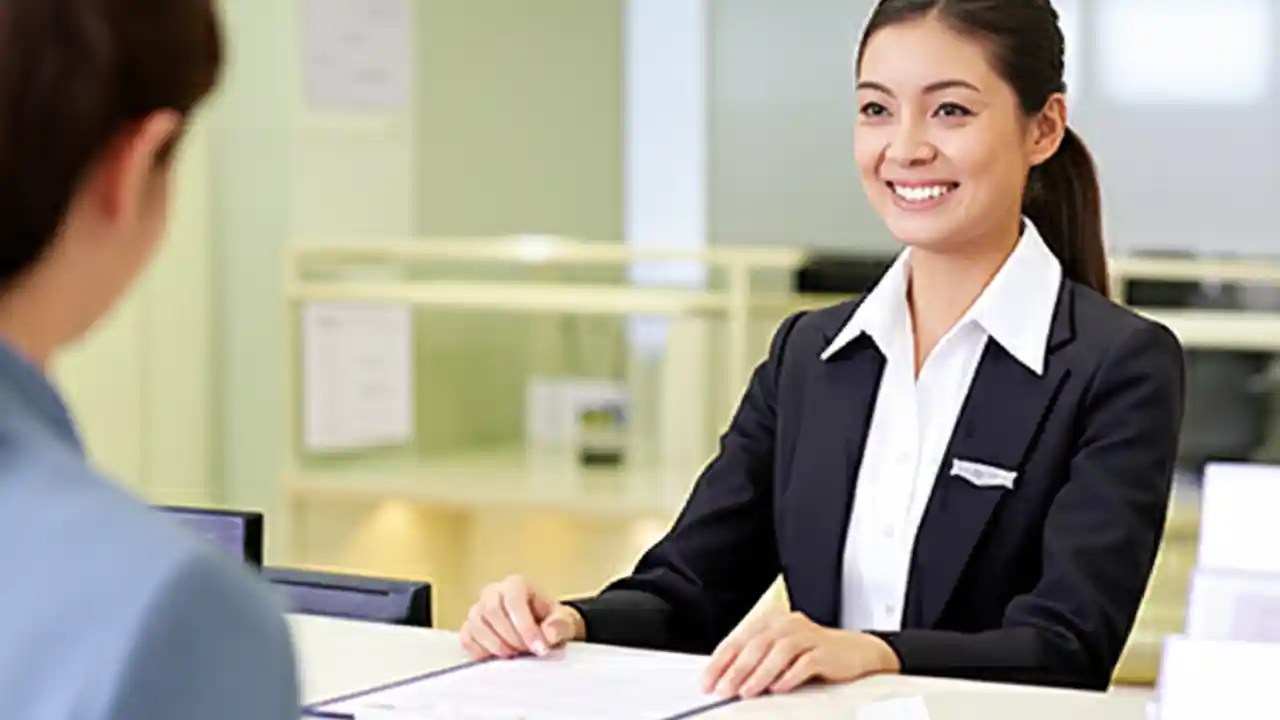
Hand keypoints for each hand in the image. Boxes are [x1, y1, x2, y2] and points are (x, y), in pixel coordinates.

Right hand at [459, 575, 585, 659]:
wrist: (541, 630)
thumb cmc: (550, 621)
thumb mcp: (564, 621)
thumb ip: (560, 626)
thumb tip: (549, 634)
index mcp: (516, 585)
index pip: (513, 600)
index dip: (525, 626)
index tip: (539, 648)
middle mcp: (492, 593)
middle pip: (492, 612)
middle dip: (512, 638)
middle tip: (528, 653)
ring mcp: (477, 610)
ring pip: (477, 626)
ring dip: (497, 646)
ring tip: (516, 656)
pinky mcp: (469, 629)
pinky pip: (467, 640)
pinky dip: (482, 652)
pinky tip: (499, 658)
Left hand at [701, 611, 899, 697]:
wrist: (855, 652)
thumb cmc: (813, 654)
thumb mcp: (781, 652)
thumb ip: (756, 659)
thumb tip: (725, 678)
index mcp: (771, 622)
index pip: (739, 640)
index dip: (720, 662)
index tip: (707, 681)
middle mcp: (787, 624)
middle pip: (756, 645)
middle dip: (736, 670)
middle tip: (723, 689)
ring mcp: (807, 635)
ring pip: (778, 652)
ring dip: (760, 673)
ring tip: (746, 691)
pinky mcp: (824, 651)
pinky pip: (804, 663)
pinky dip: (789, 676)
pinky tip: (779, 688)